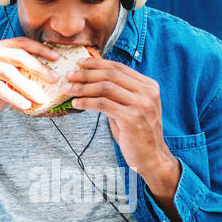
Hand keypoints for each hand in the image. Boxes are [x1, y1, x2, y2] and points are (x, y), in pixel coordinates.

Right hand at [0, 38, 60, 132]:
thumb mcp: (8, 83)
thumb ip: (22, 74)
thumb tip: (50, 74)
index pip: (20, 43)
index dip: (39, 49)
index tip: (57, 57)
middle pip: (16, 55)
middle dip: (38, 67)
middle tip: (54, 78)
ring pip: (8, 72)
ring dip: (27, 87)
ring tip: (41, 98)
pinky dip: (14, 97)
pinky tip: (26, 106)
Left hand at [66, 58, 181, 209]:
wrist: (152, 158)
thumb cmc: (138, 134)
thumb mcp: (132, 108)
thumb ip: (119, 94)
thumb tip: (93, 81)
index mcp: (149, 86)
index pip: (119, 67)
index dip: (98, 63)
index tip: (81, 63)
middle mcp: (147, 92)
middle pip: (111, 74)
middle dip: (87, 74)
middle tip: (70, 76)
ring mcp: (141, 105)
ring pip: (105, 87)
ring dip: (83, 87)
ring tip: (69, 90)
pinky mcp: (132, 118)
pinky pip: (103, 104)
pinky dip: (86, 102)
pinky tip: (76, 104)